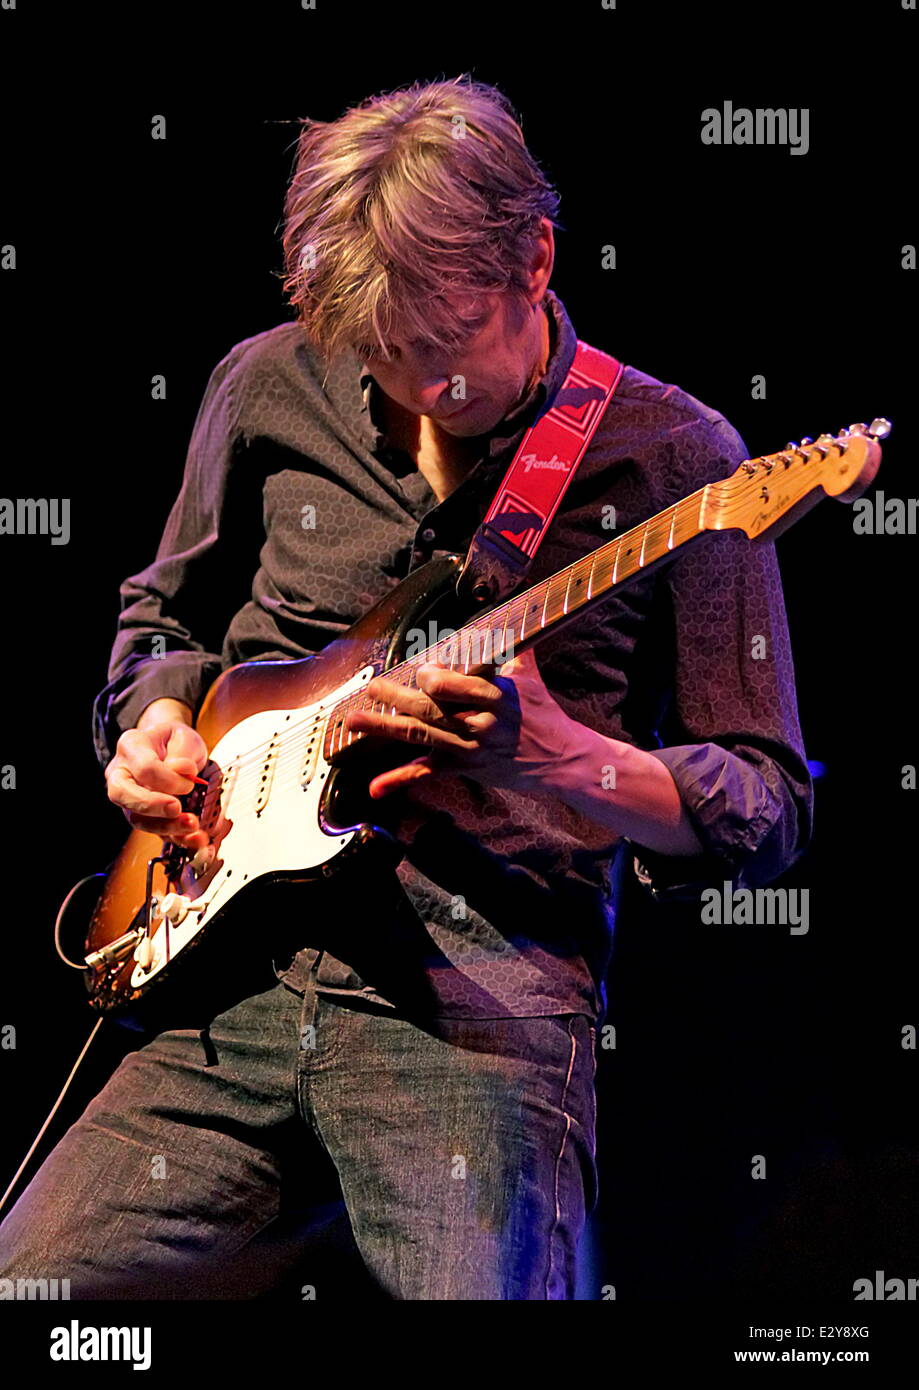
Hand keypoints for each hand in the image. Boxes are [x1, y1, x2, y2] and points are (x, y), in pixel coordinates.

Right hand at [105, 716, 209, 849]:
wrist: (171, 748)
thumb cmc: (175, 742)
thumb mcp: (184, 737)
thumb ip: (183, 752)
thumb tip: (182, 770)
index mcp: (131, 746)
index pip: (143, 767)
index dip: (168, 779)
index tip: (191, 782)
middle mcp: (120, 773)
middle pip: (121, 794)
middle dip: (151, 806)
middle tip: (177, 809)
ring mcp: (128, 797)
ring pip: (136, 818)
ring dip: (166, 826)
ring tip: (192, 826)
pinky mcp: (142, 816)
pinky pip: (154, 831)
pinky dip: (176, 837)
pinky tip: (195, 838)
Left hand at [341, 647, 581, 798]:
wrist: (559, 760)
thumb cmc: (541, 712)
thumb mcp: (529, 674)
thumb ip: (510, 643)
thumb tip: (506, 606)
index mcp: (496, 698)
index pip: (457, 687)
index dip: (435, 678)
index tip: (422, 668)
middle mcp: (480, 724)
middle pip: (431, 710)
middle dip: (398, 698)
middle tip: (374, 686)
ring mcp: (468, 749)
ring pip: (421, 736)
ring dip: (385, 728)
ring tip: (354, 720)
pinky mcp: (462, 768)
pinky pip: (427, 774)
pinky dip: (399, 780)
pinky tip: (375, 787)